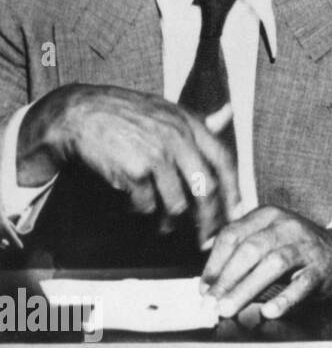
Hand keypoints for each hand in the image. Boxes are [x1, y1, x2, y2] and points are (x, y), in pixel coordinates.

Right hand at [17, 84, 238, 243]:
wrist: (79, 114)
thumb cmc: (124, 112)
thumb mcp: (166, 109)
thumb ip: (196, 120)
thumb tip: (228, 114)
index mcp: (189, 124)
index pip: (223, 161)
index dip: (233, 189)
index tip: (235, 211)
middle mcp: (178, 139)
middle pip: (206, 189)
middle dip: (209, 220)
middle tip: (206, 238)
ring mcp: (157, 155)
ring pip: (178, 204)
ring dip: (172, 222)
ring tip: (165, 227)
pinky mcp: (134, 171)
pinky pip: (147, 204)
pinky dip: (142, 211)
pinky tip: (135, 206)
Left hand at [200, 206, 331, 317]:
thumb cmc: (298, 252)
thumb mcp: (270, 242)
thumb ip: (241, 257)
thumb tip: (208, 287)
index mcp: (268, 216)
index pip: (232, 235)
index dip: (214, 263)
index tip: (203, 288)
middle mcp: (287, 225)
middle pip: (250, 249)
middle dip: (226, 278)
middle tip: (211, 303)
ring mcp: (306, 245)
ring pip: (272, 264)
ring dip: (246, 289)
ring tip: (228, 309)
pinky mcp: (322, 267)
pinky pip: (301, 284)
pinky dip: (284, 299)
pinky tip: (269, 311)